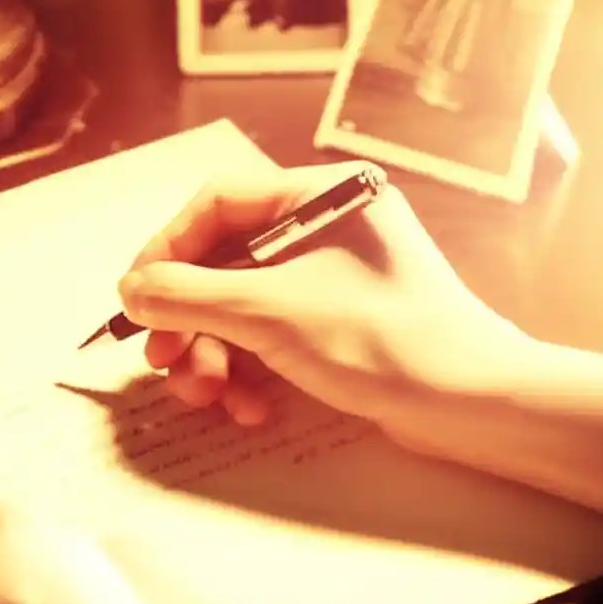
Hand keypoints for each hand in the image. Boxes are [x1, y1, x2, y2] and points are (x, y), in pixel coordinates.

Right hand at [117, 161, 531, 448]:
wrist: (474, 405)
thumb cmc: (378, 336)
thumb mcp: (268, 310)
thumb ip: (187, 295)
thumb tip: (128, 291)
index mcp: (319, 194)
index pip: (217, 204)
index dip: (167, 250)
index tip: (136, 298)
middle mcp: (325, 227)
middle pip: (223, 264)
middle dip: (190, 321)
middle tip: (163, 364)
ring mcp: (332, 279)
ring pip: (242, 307)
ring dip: (215, 356)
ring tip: (210, 398)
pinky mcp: (339, 326)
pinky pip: (273, 336)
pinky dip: (252, 371)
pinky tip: (252, 409)